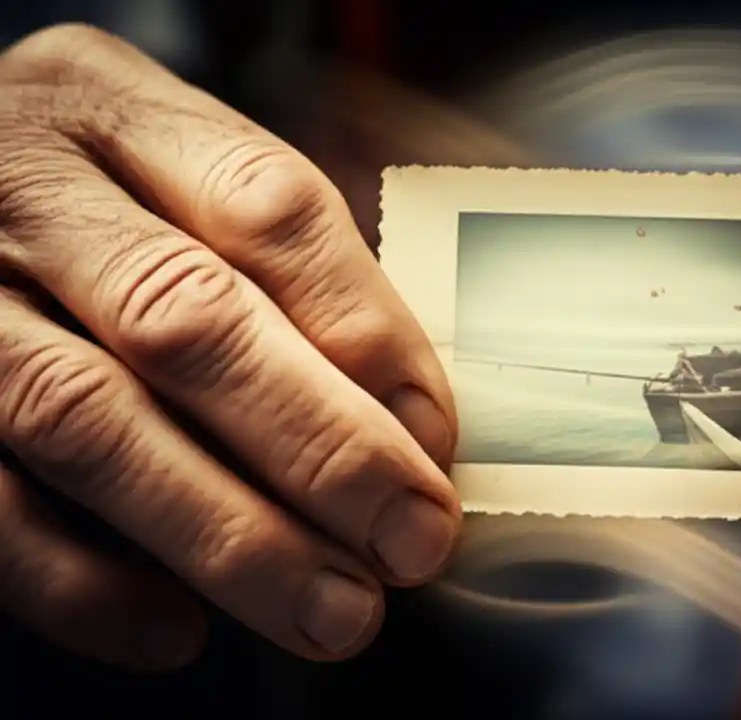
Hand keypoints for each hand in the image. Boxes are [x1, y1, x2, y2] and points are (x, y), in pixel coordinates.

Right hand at [0, 25, 459, 670]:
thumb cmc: (98, 206)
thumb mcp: (177, 179)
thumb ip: (285, 267)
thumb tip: (412, 424)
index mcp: (116, 110)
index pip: (266, 205)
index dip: (364, 329)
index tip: (433, 438)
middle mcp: (20, 187)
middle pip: (184, 317)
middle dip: (319, 445)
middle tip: (412, 539)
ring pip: (85, 419)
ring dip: (226, 533)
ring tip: (333, 609)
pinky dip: (81, 583)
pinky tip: (177, 630)